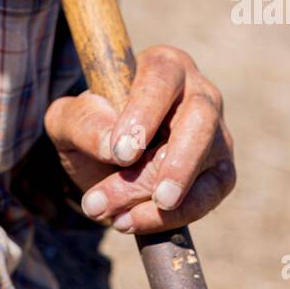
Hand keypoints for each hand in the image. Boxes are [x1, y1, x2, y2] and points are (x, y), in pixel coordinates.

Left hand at [43, 45, 235, 234]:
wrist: (103, 161)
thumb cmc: (92, 126)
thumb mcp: (68, 119)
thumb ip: (83, 122)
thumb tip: (111, 146)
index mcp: (163, 66)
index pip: (161, 78)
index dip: (144, 113)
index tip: (121, 152)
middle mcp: (197, 93)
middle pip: (200, 117)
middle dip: (178, 161)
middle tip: (155, 196)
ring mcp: (215, 132)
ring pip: (210, 160)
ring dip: (172, 199)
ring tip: (124, 219)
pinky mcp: (220, 171)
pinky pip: (211, 194)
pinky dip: (176, 216)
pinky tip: (134, 222)